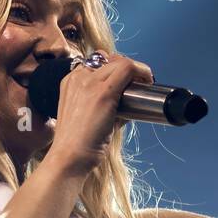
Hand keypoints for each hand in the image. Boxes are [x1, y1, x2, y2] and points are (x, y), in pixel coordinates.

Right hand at [42, 51, 153, 178]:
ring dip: (136, 70)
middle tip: (141, 83)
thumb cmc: (79, 144)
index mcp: (71, 82)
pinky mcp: (103, 92)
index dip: (116, 69)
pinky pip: (127, 68)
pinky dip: (142, 72)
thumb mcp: (89, 119)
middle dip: (128, 69)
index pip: (97, 63)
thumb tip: (129, 107)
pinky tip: (148, 80)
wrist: (69, 157)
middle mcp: (78, 77)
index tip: (127, 81)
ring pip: (120, 62)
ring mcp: (89, 83)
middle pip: (110, 60)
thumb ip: (107, 108)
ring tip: (145, 83)